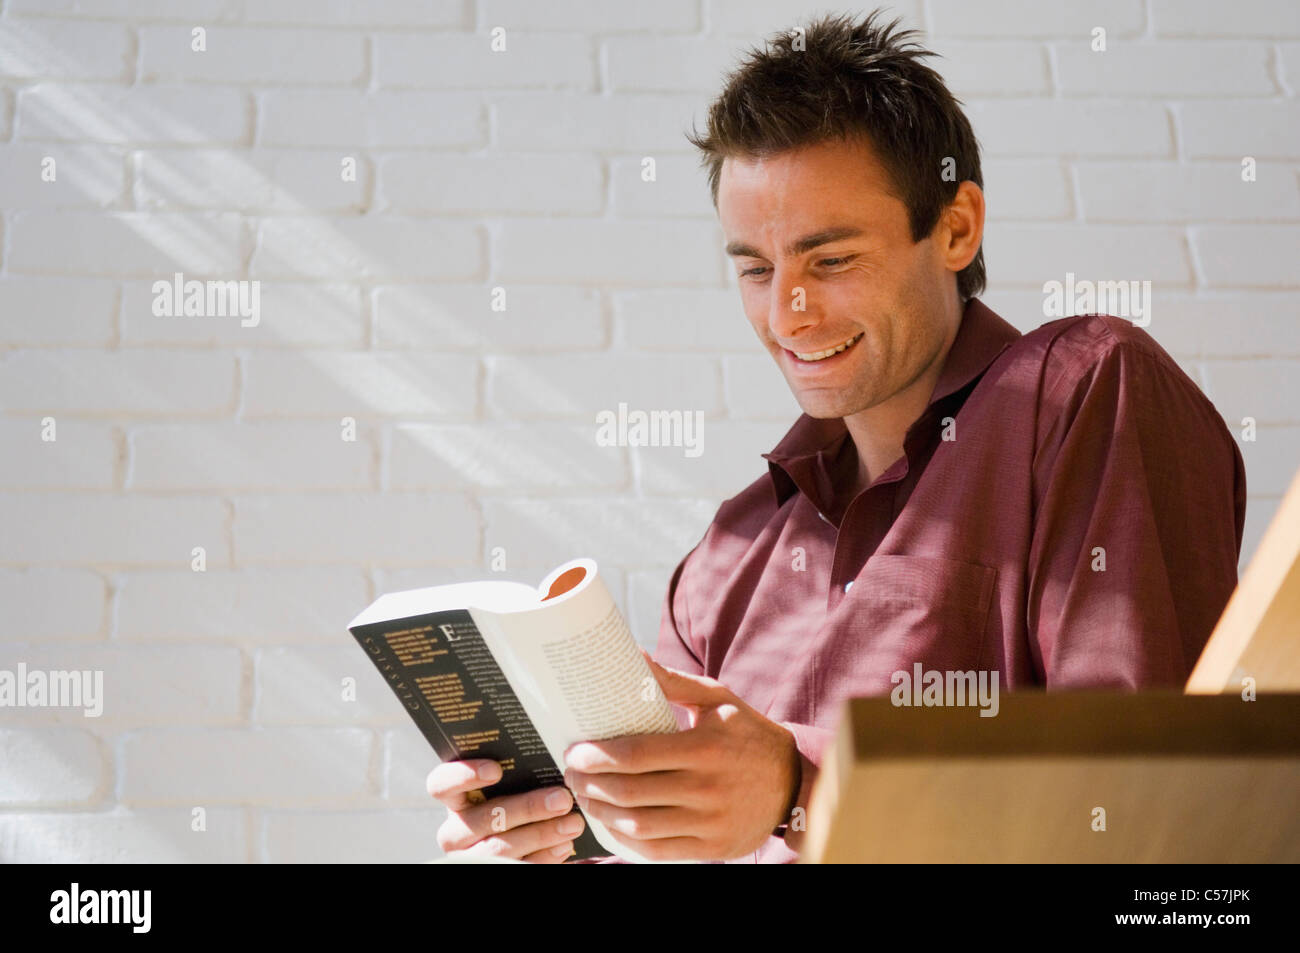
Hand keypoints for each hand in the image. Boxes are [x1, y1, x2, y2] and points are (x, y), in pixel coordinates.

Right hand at [427, 759, 586, 862]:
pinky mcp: (488, 869)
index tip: (496, 770)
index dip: (464, 776)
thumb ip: (517, 774)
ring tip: (572, 823)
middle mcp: (455, 830)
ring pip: (499, 848)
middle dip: (527, 808)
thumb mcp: (510, 786)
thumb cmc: (514, 800)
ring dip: (541, 835)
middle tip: (562, 799)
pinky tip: (564, 845)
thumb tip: (546, 757)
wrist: (515, 836)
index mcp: (454, 799)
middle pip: (483, 819)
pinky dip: (543, 856)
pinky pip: (515, 866)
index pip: (442, 784)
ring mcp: (470, 855)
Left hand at [562, 650, 799, 860]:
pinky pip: (658, 850)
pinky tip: (613, 824)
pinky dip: (627, 840)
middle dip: (590, 785)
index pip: (636, 755)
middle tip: (572, 775)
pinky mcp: (711, 847)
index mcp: (705, 746)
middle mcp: (707, 787)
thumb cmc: (748, 734)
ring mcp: (709, 822)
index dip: (597, 756)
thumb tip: (633, 655)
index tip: (575, 752)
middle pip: (631, 792)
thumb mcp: (717, 699)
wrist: (793, 781)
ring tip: (585, 798)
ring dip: (602, 813)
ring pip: (639, 824)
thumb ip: (673, 681)